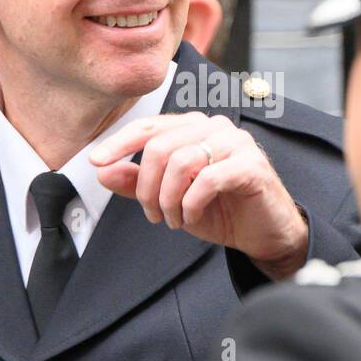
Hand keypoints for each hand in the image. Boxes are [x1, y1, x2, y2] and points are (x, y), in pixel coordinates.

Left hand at [88, 112, 309, 279]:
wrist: (264, 233)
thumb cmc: (221, 210)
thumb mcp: (171, 199)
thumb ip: (138, 184)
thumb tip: (103, 171)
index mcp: (194, 129)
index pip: (149, 127)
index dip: (119, 143)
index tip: (96, 162)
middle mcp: (214, 128)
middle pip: (160, 147)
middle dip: (147, 189)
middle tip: (154, 216)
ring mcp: (236, 143)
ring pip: (181, 162)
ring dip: (169, 200)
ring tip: (175, 220)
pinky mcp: (251, 165)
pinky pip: (207, 179)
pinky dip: (192, 204)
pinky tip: (194, 218)